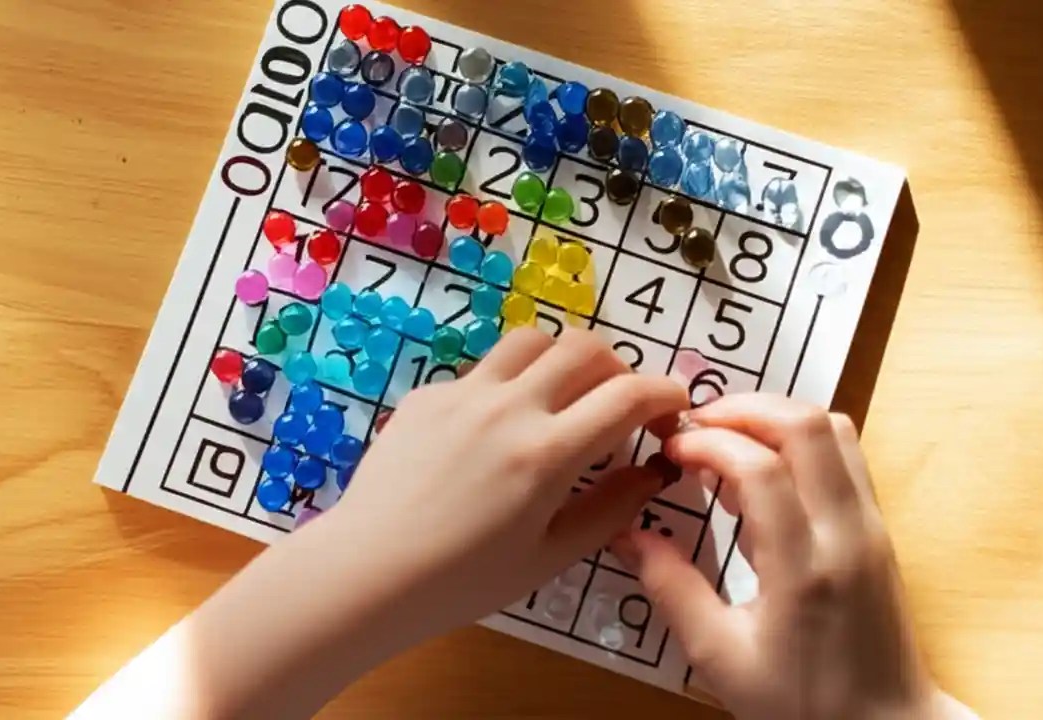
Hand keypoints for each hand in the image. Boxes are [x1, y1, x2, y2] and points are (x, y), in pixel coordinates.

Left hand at [331, 326, 688, 638]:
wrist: (367, 573)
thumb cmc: (463, 581)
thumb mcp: (550, 557)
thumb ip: (610, 508)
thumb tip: (652, 471)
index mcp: (547, 453)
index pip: (629, 394)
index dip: (666, 394)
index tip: (675, 410)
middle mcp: (509, 407)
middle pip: (586, 348)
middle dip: (619, 370)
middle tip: (621, 407)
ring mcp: (464, 394)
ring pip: (533, 341)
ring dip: (564, 360)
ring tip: (565, 400)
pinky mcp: (428, 395)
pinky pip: (485, 370)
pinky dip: (512, 385)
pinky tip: (500, 430)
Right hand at [613, 394, 968, 719]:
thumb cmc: (801, 703)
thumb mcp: (719, 657)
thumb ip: (671, 588)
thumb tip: (627, 534)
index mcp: (804, 569)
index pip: (761, 467)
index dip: (709, 443)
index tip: (672, 452)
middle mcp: (847, 534)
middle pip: (806, 425)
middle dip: (743, 409)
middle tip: (697, 427)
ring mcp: (871, 525)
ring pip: (833, 428)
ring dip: (775, 418)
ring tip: (726, 441)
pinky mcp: (879, 527)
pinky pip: (844, 454)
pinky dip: (799, 440)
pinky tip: (760, 470)